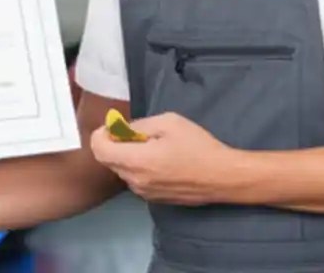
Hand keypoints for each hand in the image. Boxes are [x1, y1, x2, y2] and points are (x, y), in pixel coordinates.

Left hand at [90, 112, 240, 205]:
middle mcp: (135, 181)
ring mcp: (145, 194)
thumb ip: (138, 125)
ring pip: (123, 171)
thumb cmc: (198, 146)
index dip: (101, 134)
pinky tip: (160, 162)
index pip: (99, 150)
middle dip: (114, 145)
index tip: (113, 126)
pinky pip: (136, 181)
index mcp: (136, 161)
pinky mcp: (155, 200)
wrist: (224, 177)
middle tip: (134, 133)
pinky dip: (139, 169)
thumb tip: (120, 128)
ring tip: (151, 147)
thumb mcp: (168, 123)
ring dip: (127, 157)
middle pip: (108, 161)